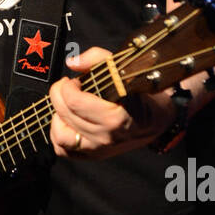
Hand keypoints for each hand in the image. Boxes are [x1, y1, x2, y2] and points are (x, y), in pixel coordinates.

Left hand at [49, 47, 174, 159]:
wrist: (157, 121)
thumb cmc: (142, 96)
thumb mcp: (125, 71)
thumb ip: (98, 59)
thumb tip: (73, 63)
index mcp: (116, 117)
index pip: (75, 101)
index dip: (68, 86)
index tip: (75, 80)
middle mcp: (107, 136)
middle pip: (65, 113)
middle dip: (60, 93)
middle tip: (67, 86)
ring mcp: (100, 149)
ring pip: (60, 134)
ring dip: (58, 115)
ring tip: (67, 104)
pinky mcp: (94, 156)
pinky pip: (63, 149)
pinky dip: (59, 134)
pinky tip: (67, 121)